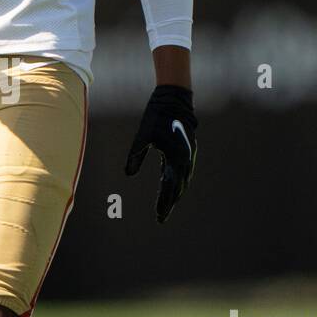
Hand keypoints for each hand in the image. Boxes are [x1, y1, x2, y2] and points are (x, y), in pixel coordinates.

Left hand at [125, 85, 197, 223]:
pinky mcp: (186, 150)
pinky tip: (170, 185)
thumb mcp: (143, 136)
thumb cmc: (157, 116)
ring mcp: (188, 155)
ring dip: (175, 193)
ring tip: (167, 206)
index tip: (159, 217)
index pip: (169, 187)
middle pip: (178, 188)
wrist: (174, 99)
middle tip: (162, 217)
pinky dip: (177, 181)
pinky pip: (183, 171)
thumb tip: (128, 174)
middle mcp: (185, 159)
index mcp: (175, 158)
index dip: (164, 203)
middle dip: (169, 203)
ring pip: (182, 180)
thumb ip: (136, 155)